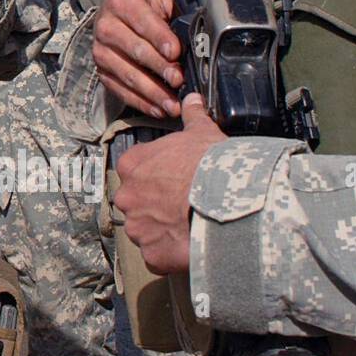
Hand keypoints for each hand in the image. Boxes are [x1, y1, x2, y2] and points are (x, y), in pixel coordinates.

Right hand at [92, 0, 182, 118]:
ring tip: (172, 104)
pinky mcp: (101, 70)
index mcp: (122, 2)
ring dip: (152, 92)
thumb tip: (195, 44)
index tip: (176, 52)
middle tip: (179, 80)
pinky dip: (140, 102)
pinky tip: (158, 109)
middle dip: (159, 67)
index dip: (160, 38)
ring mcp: (100, 50)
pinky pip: (119, 89)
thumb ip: (175, 16)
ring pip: (127, 74)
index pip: (143, 22)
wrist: (121, 10)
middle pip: (135, 50)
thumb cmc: (148, 6)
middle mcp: (106, 26)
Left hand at [113, 94, 225, 274]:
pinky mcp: (152, 255)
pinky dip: (172, 255)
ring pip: (147, 232)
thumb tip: (191, 98)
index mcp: (132, 166)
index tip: (177, 182)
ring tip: (191, 228)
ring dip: (164, 232)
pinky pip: (158, 257)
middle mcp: (127, 197)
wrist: (228, 200)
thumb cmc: (212, 163)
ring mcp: (138, 229)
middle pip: (138, 204)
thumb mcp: (202, 133)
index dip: (159, 178)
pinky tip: (192, 246)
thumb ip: (192, 116)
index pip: (136, 172)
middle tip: (185, 207)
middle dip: (157, 206)